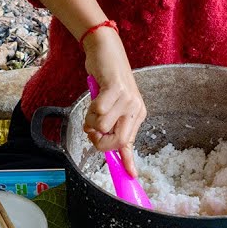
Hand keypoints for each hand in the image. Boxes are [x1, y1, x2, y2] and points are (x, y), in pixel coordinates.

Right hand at [81, 28, 145, 176]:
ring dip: (90, 119)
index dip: (129, 161)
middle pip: (117, 141)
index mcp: (137, 115)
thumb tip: (103, 145)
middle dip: (99, 141)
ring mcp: (128, 99)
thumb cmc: (107, 79)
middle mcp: (136, 109)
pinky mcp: (116, 88)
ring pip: (102, 126)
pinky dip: (90, 107)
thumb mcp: (112, 105)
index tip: (131, 176)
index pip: (130, 143)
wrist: (106, 51)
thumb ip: (110, 125)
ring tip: (94, 105)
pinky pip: (98, 110)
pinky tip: (95, 96)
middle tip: (91, 131)